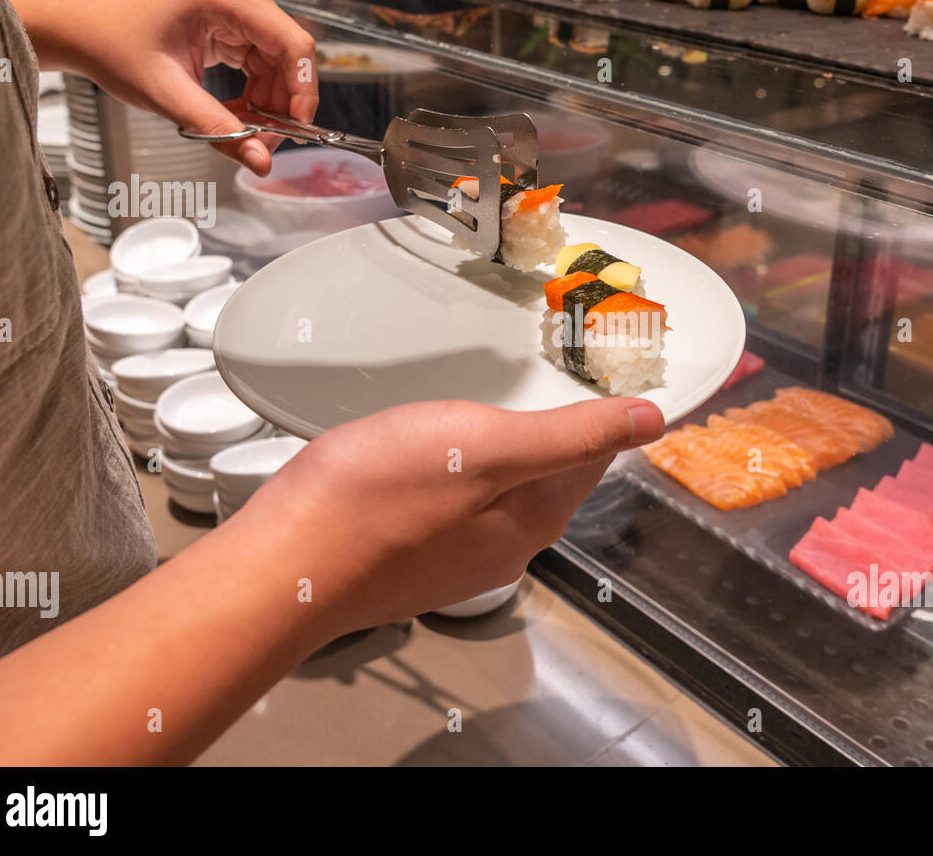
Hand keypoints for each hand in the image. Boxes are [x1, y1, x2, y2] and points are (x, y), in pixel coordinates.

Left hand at [5, 0, 318, 174]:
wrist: (82, 30)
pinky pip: (261, 64)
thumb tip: (261, 163)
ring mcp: (237, 7)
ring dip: (268, 104)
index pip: (293, 44)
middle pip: (289, 56)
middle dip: (282, 104)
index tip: (295, 130)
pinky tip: (235, 114)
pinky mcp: (232, 22)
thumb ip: (219, 130)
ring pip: (279, 65)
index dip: (302, 91)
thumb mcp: (168, 94)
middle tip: (262, 141)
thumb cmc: (112, 45)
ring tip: (241, 129)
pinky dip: (255, 95)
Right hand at [236, 397, 664, 637]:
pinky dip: (452, 472)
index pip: (592, 454)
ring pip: (497, 490)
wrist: (282, 564)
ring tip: (479, 407)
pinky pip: (453, 505)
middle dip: (547, 427)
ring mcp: (456, 560)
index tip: (596, 367)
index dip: (597, 408)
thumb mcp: (485, 446)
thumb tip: (651, 422)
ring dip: (496, 449)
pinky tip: (425, 452)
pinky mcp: (411, 558)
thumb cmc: (375, 498)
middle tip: (540, 374)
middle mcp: (504, 549)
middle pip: (546, 474)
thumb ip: (571, 435)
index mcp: (534, 518)